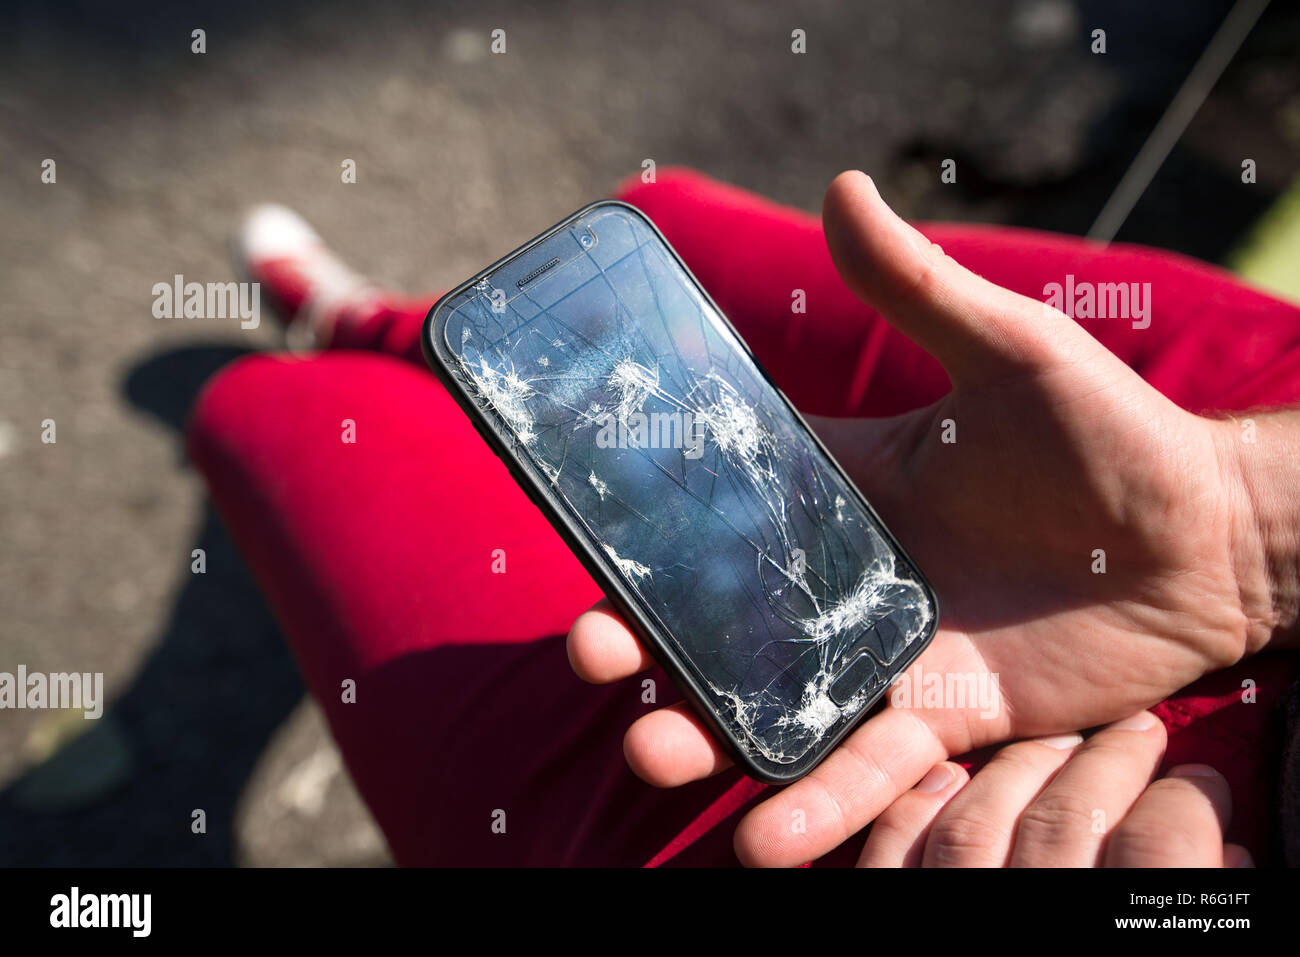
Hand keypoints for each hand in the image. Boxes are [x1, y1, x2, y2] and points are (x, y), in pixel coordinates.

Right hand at [567, 170, 1294, 865]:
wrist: (1208, 537)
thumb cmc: (1112, 431)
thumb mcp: (1006, 350)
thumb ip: (914, 289)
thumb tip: (840, 184)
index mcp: (846, 489)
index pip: (726, 503)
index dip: (650, 518)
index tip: (581, 529)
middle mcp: (849, 578)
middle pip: (724, 616)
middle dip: (649, 638)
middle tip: (592, 650)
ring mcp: (889, 654)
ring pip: (775, 703)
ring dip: (705, 732)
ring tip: (651, 748)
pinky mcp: (946, 716)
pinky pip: (871, 767)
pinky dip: (819, 805)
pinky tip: (759, 837)